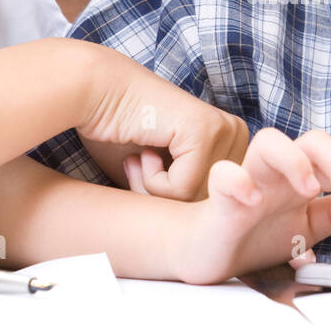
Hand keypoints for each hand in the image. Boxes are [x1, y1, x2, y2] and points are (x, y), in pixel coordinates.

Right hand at [73, 43, 248, 200]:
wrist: (94, 94)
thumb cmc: (120, 136)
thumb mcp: (163, 181)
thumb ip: (189, 203)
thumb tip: (208, 236)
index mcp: (233, 142)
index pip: (215, 205)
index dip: (172, 202)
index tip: (149, 168)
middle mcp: (237, 133)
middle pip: (209, 207)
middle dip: (166, 199)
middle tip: (141, 162)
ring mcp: (225, 129)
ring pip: (196, 202)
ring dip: (156, 190)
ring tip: (143, 155)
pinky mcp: (205, 130)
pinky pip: (183, 189)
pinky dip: (153, 181)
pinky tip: (145, 148)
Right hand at [182, 127, 330, 283]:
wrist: (210, 252)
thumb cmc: (255, 234)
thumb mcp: (305, 229)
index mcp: (301, 177)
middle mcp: (278, 172)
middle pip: (311, 139)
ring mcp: (249, 179)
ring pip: (269, 141)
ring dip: (294, 160)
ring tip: (308, 190)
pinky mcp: (219, 195)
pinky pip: (223, 174)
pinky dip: (239, 182)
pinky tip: (254, 201)